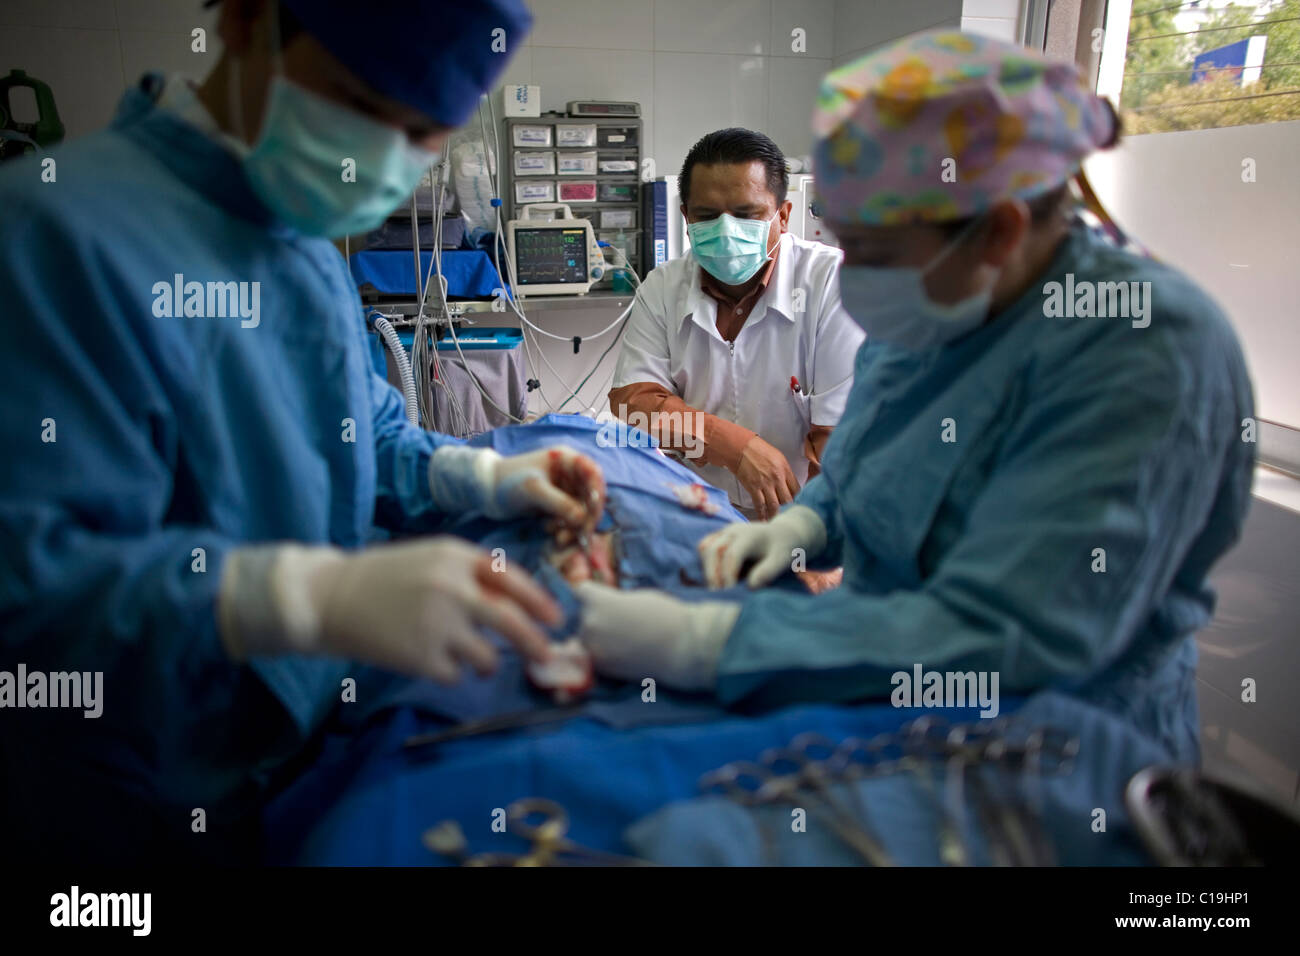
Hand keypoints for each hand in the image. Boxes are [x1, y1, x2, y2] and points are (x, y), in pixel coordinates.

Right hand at [220, 538, 559, 683]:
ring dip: (486, 662)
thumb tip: (520, 601)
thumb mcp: (431, 557)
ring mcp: (438, 624)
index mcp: (456, 558)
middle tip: (547, 656)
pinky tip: (429, 658)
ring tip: (468, 656)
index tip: (555, 619)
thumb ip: (471, 572)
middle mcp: (452, 588)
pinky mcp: (421, 657)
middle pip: (511, 622)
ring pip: (487, 657)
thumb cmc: (384, 576)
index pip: (513, 581)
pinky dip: (451, 672)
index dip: (539, 602)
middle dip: (535, 643)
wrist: (329, 597)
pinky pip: (456, 674)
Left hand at [430, 444, 605, 528]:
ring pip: (582, 511)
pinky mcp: (557, 506)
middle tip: (580, 536)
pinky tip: (551, 532)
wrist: (485, 491)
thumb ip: (560, 503)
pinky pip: (570, 519)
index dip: (597, 493)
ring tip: (559, 538)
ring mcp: (564, 491)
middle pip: (591, 496)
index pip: (593, 474)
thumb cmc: (507, 481)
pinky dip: (565, 529)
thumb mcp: (534, 490)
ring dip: (575, 527)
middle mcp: (570, 474)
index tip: (592, 513)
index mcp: (566, 460)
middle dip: (586, 517)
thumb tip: (583, 519)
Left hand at [573, 582, 738, 691]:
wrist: (682, 647)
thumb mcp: (634, 597)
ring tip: (623, 638)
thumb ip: (612, 601)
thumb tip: (601, 607)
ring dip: (597, 637)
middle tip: (620, 622)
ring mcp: (593, 648)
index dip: (594, 594)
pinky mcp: (601, 667)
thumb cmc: (665, 615)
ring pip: (585, 637)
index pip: (581, 591)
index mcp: (597, 600)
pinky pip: (593, 655)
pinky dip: (604, 653)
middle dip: (596, 616)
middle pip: (582, 615)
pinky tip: (624, 651)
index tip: (605, 598)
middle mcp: (588, 623)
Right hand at [697, 504, 827, 588]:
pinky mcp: (719, 537)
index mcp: (749, 535)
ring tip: (716, 589)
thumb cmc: (783, 549)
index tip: (730, 593)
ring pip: (705, 547)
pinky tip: (715, 580)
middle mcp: (733, 531)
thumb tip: (750, 587)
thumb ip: (767, 572)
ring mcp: (724, 532)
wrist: (783, 534)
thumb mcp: (781, 561)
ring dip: (706, 569)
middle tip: (718, 595)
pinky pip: (705, 547)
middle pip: (713, 550)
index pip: (732, 555)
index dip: (728, 575)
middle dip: (713, 574)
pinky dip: (705, 563)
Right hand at [735, 436, 798, 519]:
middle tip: (788, 516)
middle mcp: (777, 478)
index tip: (797, 504)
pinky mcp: (753, 488)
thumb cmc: (759, 450)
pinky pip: (760, 505)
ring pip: (774, 505)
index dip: (798, 498)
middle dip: (788, 509)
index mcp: (785, 469)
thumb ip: (785, 472)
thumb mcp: (778, 457)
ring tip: (777, 521)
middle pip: (787, 499)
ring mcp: (765, 484)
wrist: (741, 448)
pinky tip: (763, 520)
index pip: (796, 489)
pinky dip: (762, 514)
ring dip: (776, 515)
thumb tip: (789, 485)